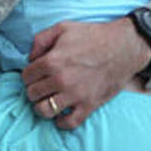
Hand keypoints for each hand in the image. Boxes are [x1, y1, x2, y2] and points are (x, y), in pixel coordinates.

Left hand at [22, 17, 149, 129]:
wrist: (124, 47)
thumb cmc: (94, 36)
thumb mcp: (64, 28)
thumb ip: (41, 40)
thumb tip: (30, 57)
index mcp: (52, 61)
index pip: (26, 77)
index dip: (29, 75)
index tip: (36, 75)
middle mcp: (61, 80)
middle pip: (32, 94)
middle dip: (34, 90)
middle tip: (42, 86)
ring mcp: (75, 95)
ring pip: (44, 111)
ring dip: (42, 107)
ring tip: (48, 100)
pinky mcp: (89, 105)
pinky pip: (69, 123)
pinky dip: (61, 122)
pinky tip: (61, 114)